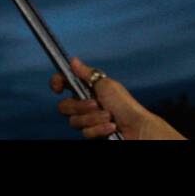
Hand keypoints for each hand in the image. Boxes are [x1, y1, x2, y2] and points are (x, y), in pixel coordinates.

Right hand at [51, 57, 184, 139]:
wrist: (137, 128)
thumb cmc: (125, 105)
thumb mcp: (106, 85)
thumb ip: (86, 74)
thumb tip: (73, 61)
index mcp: (87, 89)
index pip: (64, 83)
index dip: (56, 83)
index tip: (57, 87)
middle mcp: (85, 104)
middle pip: (64, 106)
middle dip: (80, 106)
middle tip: (96, 104)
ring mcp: (88, 120)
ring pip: (74, 121)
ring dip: (93, 119)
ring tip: (109, 116)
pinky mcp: (93, 134)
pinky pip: (85, 133)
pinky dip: (99, 129)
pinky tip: (111, 127)